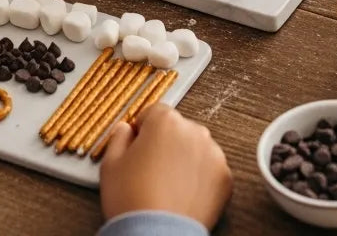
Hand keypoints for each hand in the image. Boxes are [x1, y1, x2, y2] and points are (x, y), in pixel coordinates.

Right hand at [100, 104, 230, 228]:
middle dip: (164, 144)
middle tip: (149, 170)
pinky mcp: (225, 177)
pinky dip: (199, 178)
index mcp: (166, 122)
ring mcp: (213, 154)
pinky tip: (182, 194)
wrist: (157, 234)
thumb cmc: (132, 200)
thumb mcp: (111, 164)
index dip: (142, 129)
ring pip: (195, 149)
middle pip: (177, 130)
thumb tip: (125, 130)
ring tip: (166, 185)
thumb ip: (119, 137)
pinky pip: (209, 170)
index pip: (153, 112)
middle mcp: (194, 132)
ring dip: (184, 160)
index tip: (137, 144)